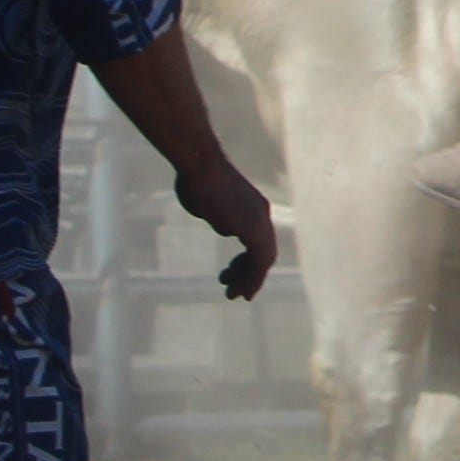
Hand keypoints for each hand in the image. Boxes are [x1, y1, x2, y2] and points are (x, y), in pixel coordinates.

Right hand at [173, 148, 278, 298]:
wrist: (199, 165)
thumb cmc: (195, 177)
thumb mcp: (207, 199)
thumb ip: (214, 210)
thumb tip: (213, 215)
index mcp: (253, 206)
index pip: (258, 240)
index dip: (246, 260)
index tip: (231, 272)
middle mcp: (261, 214)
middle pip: (263, 251)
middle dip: (247, 272)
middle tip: (231, 289)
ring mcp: (260, 220)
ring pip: (264, 259)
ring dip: (249, 280)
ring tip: (231, 295)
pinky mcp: (253, 228)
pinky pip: (260, 260)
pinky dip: (254, 278)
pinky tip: (241, 290)